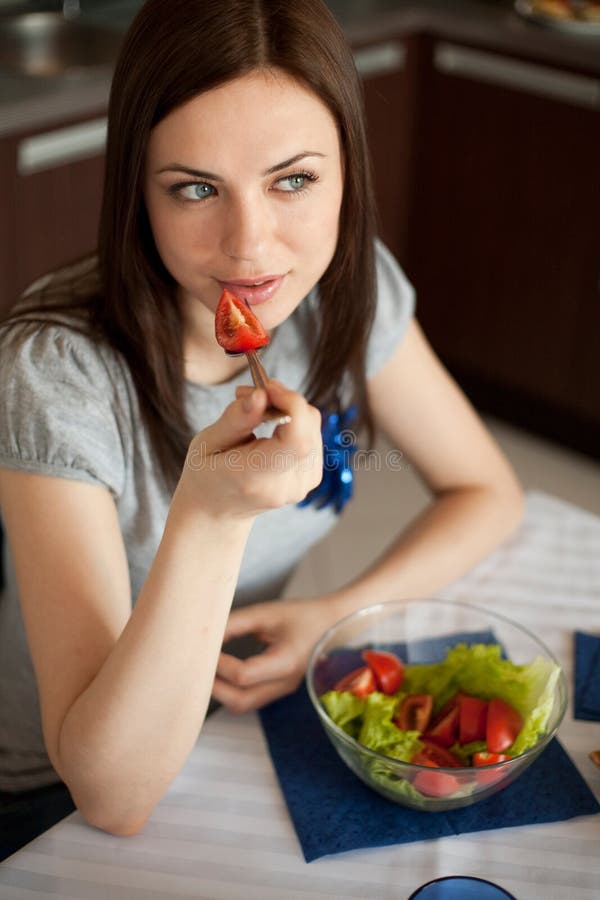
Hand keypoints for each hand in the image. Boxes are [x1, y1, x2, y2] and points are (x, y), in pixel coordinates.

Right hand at [176, 380, 322, 521]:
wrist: (217, 510)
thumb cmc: (207, 473)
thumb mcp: (207, 443)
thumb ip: (236, 419)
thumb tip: (261, 396)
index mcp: (256, 478)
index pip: (297, 441)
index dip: (291, 405)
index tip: (267, 388)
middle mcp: (286, 485)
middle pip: (308, 428)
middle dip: (284, 399)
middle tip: (250, 394)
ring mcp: (302, 484)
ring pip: (313, 426)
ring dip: (288, 408)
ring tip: (255, 410)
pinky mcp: (311, 477)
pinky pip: (312, 435)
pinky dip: (295, 421)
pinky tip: (271, 425)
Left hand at [212, 596, 341, 712]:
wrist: (333, 624)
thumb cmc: (302, 615)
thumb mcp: (268, 613)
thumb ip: (236, 623)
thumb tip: (205, 635)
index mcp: (286, 661)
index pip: (243, 675)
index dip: (219, 664)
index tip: (206, 648)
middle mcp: (285, 682)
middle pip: (241, 701)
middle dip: (214, 688)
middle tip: (197, 667)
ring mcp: (283, 689)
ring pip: (243, 704)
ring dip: (221, 691)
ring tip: (207, 668)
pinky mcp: (279, 689)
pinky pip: (250, 698)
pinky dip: (231, 689)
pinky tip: (222, 670)